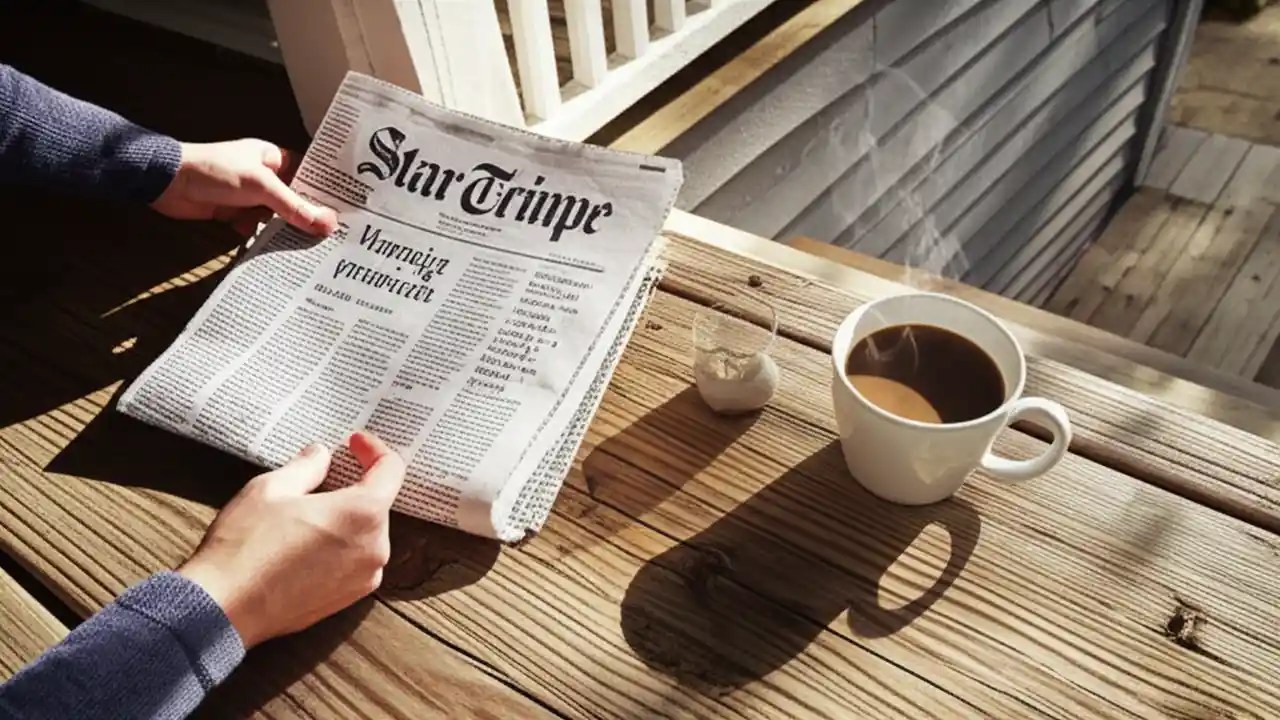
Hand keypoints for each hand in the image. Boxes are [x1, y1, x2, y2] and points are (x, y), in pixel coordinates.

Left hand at [151, 139, 339, 236]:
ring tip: (312, 250)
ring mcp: (249, 196)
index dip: (326, 191)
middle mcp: (264, 176)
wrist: (167, 182)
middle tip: (335, 237)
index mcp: (273, 158)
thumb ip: (295, 207)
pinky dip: (264, 239)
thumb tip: (328, 224)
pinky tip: (279, 254)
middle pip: (294, 199)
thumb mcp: (262, 187)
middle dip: (309, 217)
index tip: (348, 211)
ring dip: (287, 231)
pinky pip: (257, 229)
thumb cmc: (215, 171)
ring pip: (277, 217)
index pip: (308, 174)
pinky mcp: (234, 214)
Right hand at [178, 431, 405, 647]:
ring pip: (366, 533)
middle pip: (378, 503)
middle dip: (354, 485)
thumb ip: (307, 467)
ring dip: (346, 517)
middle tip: (322, 475)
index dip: (373, 450)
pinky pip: (355, 560)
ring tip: (309, 511)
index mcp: (363, 514)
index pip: (390, 470)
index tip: (353, 442)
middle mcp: (375, 548)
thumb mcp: (271, 488)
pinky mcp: (348, 599)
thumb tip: (321, 455)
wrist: (223, 608)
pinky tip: (307, 541)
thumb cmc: (245, 546)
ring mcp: (364, 578)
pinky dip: (340, 544)